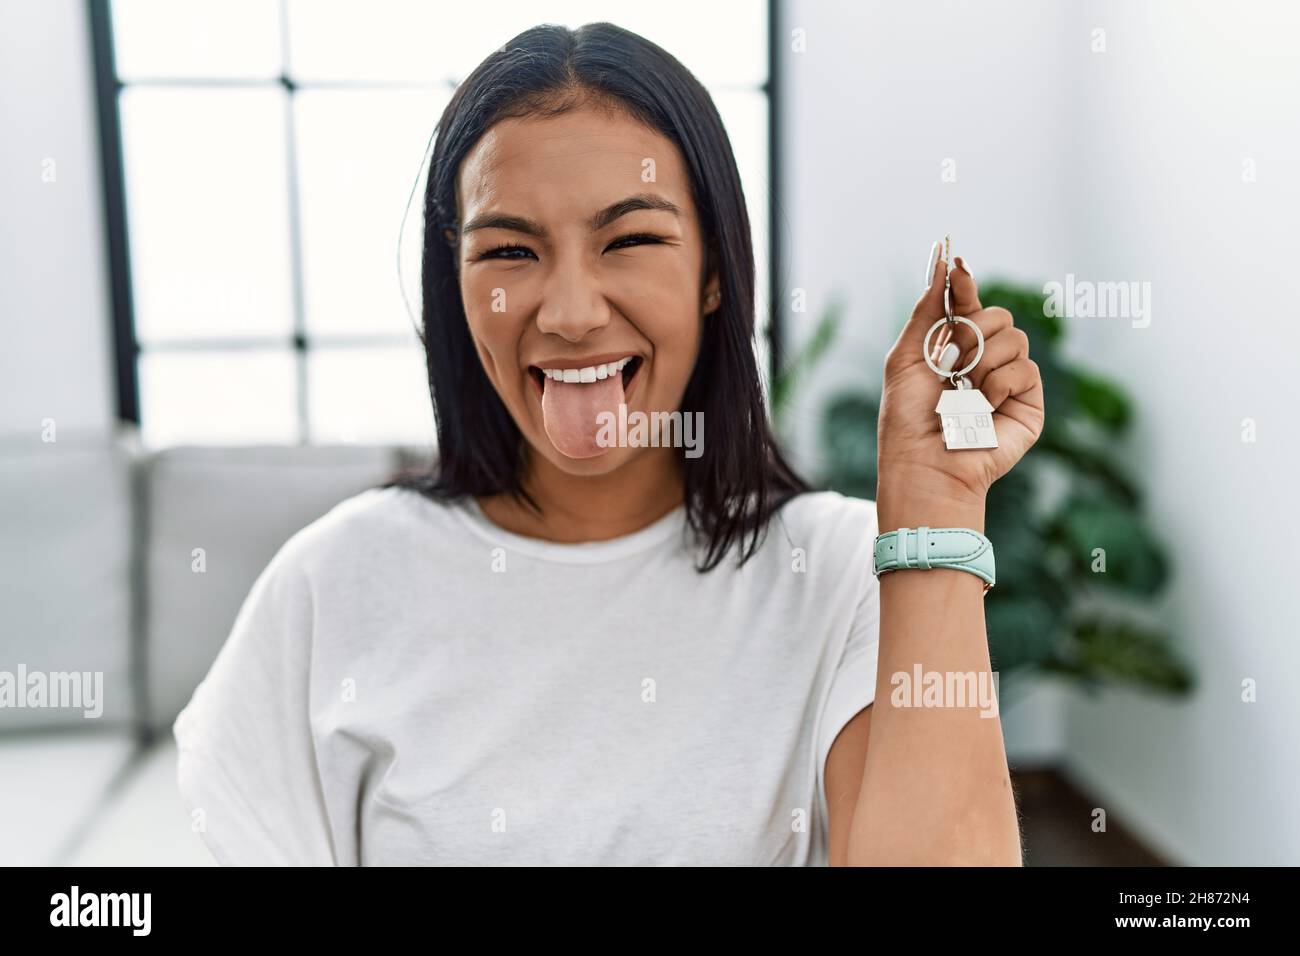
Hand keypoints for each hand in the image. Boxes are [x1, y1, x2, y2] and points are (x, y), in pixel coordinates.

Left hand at [877, 246, 1045, 513]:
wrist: (926, 464)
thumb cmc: (909, 420)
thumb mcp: (905, 359)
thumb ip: (926, 312)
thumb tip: (943, 264)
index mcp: (953, 350)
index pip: (966, 305)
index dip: (963, 283)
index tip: (956, 262)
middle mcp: (984, 361)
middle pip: (997, 315)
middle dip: (970, 335)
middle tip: (950, 364)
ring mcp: (1008, 381)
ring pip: (1014, 337)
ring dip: (983, 362)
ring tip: (965, 393)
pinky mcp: (1028, 401)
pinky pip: (1026, 367)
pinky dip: (999, 385)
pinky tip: (984, 407)